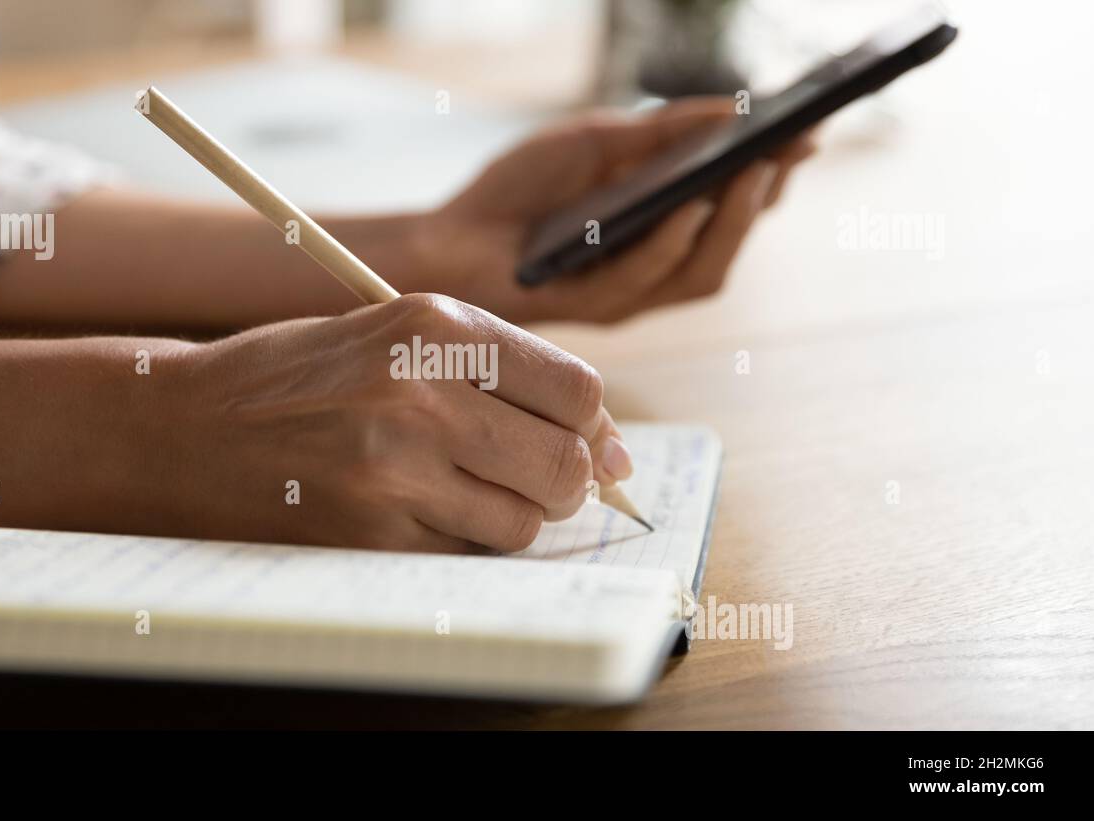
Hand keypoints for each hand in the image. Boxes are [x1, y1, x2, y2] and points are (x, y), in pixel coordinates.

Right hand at [160, 293, 632, 552]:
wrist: (183, 426)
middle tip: (535, 476)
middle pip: (564, 464)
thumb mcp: (396, 334)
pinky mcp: (369, 532)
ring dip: (511, 514)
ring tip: (462, 488)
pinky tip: (418, 511)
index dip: (593, 426)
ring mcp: (393, 468)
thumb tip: (609, 445)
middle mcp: (421, 392)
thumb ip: (499, 373)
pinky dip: (461, 540)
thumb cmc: (299, 377)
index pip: (576, 390)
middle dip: (566, 479)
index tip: (590, 444)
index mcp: (435, 325)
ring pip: (523, 521)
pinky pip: (465, 553)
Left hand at [407, 98, 815, 323]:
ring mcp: (629, 293)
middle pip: (730, 244)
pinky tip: (681, 209)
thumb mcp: (595, 141)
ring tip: (750, 174)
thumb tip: (731, 108)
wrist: (453, 235)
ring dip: (731, 225)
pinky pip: (643, 280)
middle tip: (788, 153)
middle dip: (764, 200)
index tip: (810, 132)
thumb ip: (659, 131)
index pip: (734, 205)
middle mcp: (654, 266)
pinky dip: (668, 244)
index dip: (774, 174)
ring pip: (701, 272)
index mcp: (662, 225)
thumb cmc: (521, 189)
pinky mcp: (594, 308)